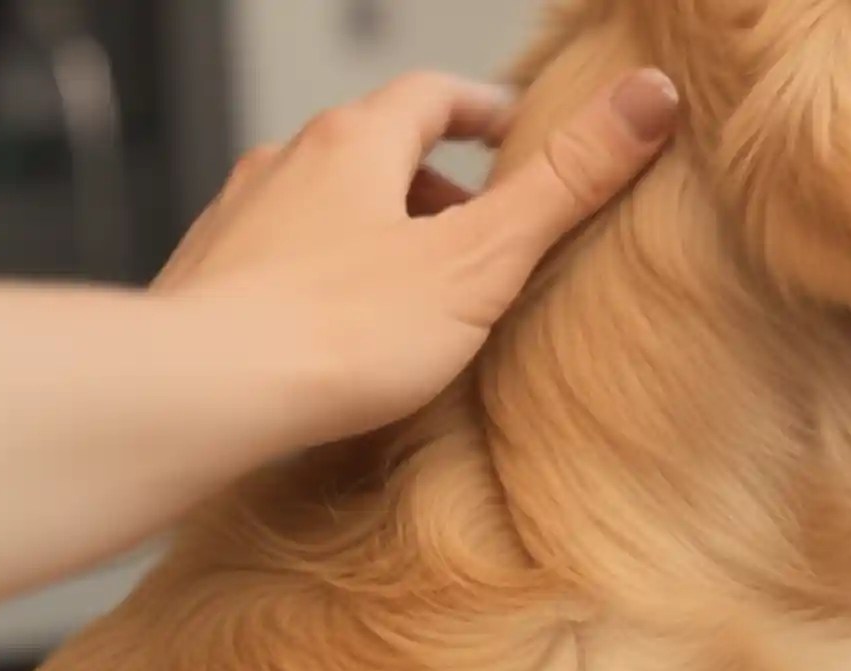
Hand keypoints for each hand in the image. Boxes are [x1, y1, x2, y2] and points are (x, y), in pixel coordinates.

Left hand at [153, 69, 677, 443]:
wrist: (201, 395)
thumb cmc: (341, 331)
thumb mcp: (480, 256)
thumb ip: (564, 183)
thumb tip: (649, 100)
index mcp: (356, 142)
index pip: (430, 95)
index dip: (480, 111)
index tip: (513, 135)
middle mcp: (287, 162)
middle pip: (375, 147)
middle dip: (432, 179)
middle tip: (477, 225)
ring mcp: (241, 219)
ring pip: (323, 201)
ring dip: (374, 224)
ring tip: (414, 282)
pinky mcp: (209, 278)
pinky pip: (282, 254)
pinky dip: (324, 270)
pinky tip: (340, 326)